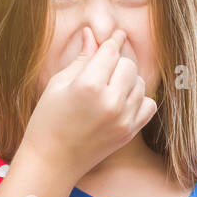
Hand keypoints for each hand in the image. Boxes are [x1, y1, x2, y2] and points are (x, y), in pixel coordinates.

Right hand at [19, 26, 158, 181]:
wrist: (53, 161)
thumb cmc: (48, 120)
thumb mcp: (58, 84)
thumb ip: (81, 59)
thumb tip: (92, 34)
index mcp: (88, 86)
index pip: (109, 52)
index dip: (111, 41)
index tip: (115, 34)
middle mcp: (110, 102)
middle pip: (128, 65)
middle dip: (116, 63)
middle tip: (102, 70)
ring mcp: (123, 119)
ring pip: (140, 83)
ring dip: (127, 80)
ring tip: (108, 88)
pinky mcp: (130, 132)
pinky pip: (149, 104)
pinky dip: (139, 99)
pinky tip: (122, 101)